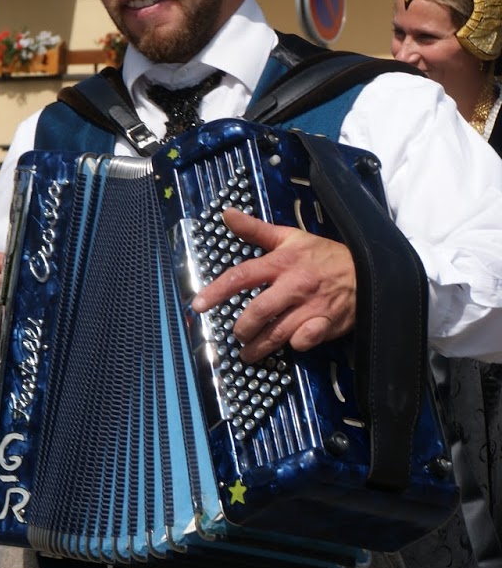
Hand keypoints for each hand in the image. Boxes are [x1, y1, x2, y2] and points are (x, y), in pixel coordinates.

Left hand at [191, 208, 355, 361]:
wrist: (369, 270)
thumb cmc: (322, 255)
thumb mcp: (289, 237)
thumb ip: (255, 229)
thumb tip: (226, 213)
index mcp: (281, 262)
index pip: (241, 276)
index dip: (216, 291)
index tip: (198, 306)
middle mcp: (294, 285)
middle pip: (258, 311)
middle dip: (242, 328)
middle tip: (237, 335)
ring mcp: (311, 306)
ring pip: (277, 332)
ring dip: (259, 346)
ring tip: (248, 354)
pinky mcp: (327, 323)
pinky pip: (306, 340)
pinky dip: (296, 345)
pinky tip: (289, 346)